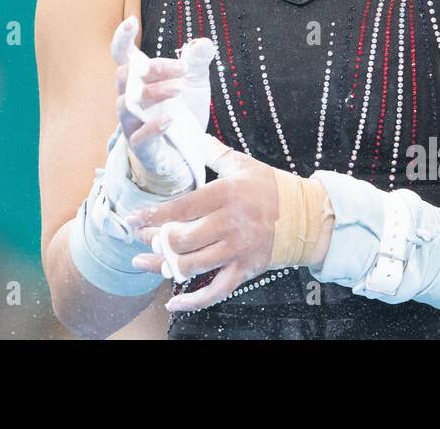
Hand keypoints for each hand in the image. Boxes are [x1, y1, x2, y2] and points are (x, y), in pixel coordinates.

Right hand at [110, 16, 186, 169]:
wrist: (188, 152)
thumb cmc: (183, 113)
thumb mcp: (194, 83)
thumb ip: (196, 62)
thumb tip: (204, 43)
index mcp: (139, 79)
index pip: (122, 56)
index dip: (122, 38)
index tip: (132, 22)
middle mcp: (129, 98)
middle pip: (126, 76)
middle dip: (153, 68)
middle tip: (181, 68)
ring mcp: (131, 123)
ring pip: (128, 103)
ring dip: (154, 93)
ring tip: (179, 89)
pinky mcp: (140, 146)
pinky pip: (139, 136)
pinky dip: (154, 126)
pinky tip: (171, 118)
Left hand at [122, 135, 284, 311]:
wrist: (307, 216)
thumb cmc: (271, 187)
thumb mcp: (243, 164)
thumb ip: (214, 152)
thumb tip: (192, 136)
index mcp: (226, 194)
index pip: (181, 208)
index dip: (153, 216)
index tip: (132, 220)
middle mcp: (230, 224)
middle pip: (182, 239)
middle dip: (155, 241)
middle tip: (141, 239)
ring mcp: (238, 250)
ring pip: (193, 265)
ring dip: (164, 267)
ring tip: (145, 263)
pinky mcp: (245, 269)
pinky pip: (216, 291)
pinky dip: (193, 301)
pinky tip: (173, 303)